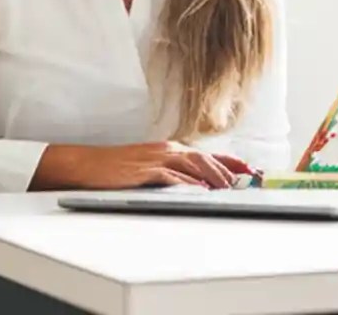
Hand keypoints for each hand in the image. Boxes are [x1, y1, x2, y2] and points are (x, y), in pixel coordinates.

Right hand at [32, 141, 253, 190]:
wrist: (87, 165)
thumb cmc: (116, 169)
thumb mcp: (149, 168)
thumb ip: (172, 172)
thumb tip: (197, 185)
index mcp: (170, 149)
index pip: (207, 154)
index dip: (230, 162)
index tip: (250, 171)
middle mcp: (167, 150)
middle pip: (205, 157)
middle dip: (228, 170)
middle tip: (246, 181)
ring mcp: (156, 159)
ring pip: (193, 164)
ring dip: (214, 176)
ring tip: (229, 187)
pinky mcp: (145, 170)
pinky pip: (171, 176)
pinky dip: (188, 183)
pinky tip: (199, 190)